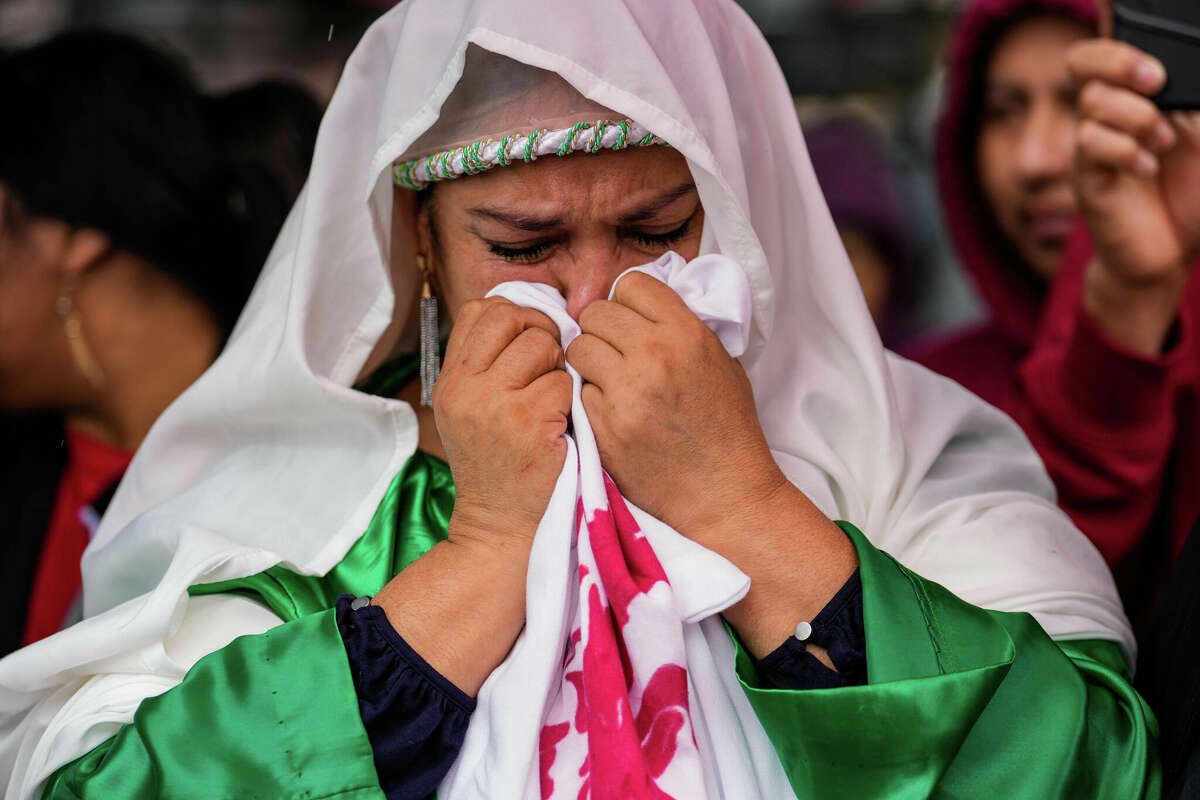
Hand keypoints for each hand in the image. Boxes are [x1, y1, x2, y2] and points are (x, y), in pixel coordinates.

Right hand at [433, 297, 571, 544]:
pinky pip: (563, 383)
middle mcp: (464, 387)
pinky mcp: (527, 423)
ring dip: (558, 369)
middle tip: (548, 368)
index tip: (529, 343)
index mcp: (449, 380)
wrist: (497, 525)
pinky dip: (570, 402)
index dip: (514, 316)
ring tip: (552, 401)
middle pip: (512, 318)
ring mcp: (494, 404)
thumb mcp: (470, 411)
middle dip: (541, 334)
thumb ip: (487, 366)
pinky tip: (560, 426)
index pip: (479, 310)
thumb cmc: (496, 465)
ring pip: (542, 346)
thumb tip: (528, 317)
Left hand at [565, 272, 786, 542]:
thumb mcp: (722, 363)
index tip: (632, 323)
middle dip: (603, 331)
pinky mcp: (603, 425)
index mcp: (687, 333)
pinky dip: (588, 399)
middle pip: (596, 312)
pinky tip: (611, 413)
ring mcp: (625, 392)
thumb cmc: (727, 429)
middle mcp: (654, 355)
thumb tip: (644, 306)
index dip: (628, 303)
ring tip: (610, 383)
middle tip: (615, 354)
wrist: (723, 495)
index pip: (632, 284)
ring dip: (589, 363)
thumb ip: (684, 328)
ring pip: (578, 348)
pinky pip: (576, 391)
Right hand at [1067, 37, 1199, 351]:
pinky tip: (1147, 167)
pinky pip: (1091, 144)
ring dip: (1136, 118)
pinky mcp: (1087, 176)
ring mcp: (1094, 143)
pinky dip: (1124, 151)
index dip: (1109, 11)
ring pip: (1091, 102)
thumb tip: (1194, 89)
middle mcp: (1111, 110)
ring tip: (1164, 143)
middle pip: (1081, 58)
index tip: (1113, 0)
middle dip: (1117, 60)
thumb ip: (1198, 101)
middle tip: (1156, 80)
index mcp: (1142, 91)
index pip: (1116, 38)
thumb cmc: (1195, 193)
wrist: (1175, 252)